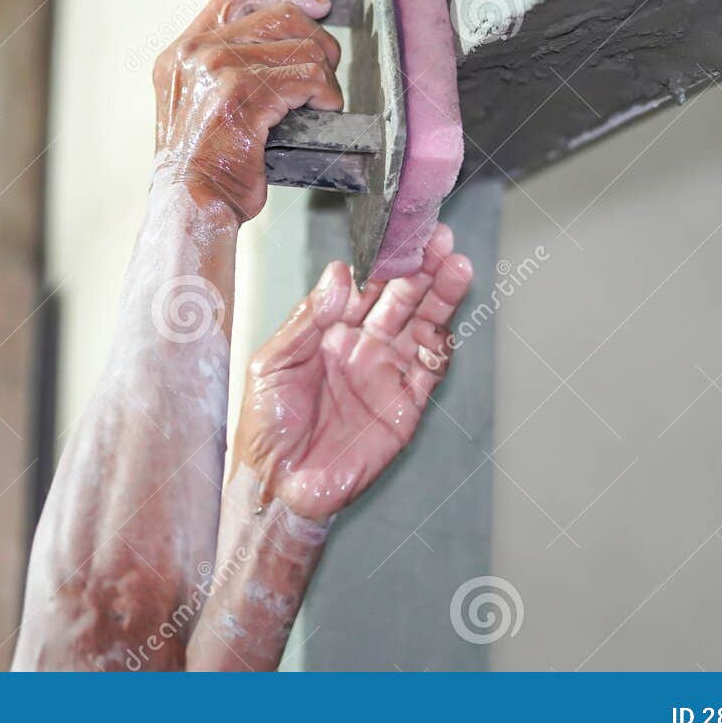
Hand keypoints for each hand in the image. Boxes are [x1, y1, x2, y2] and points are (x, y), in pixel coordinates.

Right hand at [153, 0, 342, 222]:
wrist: (190, 205)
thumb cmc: (205, 167)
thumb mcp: (202, 105)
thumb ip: (228, 68)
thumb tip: (287, 42)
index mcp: (182, 51)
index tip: (316, 4)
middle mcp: (195, 51)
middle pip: (279, 14)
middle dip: (317, 40)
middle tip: (326, 71)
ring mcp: (217, 68)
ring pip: (300, 46)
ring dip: (324, 74)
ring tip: (321, 100)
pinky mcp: (242, 93)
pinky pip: (306, 76)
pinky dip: (326, 94)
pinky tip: (323, 110)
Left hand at [233, 223, 474, 520]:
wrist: (277, 487)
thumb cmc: (265, 427)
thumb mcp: (272, 362)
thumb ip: (307, 318)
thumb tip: (338, 274)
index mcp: (328, 333)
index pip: (364, 287)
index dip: (384, 261)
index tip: (399, 235)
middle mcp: (360, 348)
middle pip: (400, 299)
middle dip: (422, 269)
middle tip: (439, 240)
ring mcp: (384, 376)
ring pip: (421, 327)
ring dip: (440, 298)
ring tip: (457, 267)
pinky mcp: (403, 407)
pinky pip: (428, 371)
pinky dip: (441, 346)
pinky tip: (447, 322)